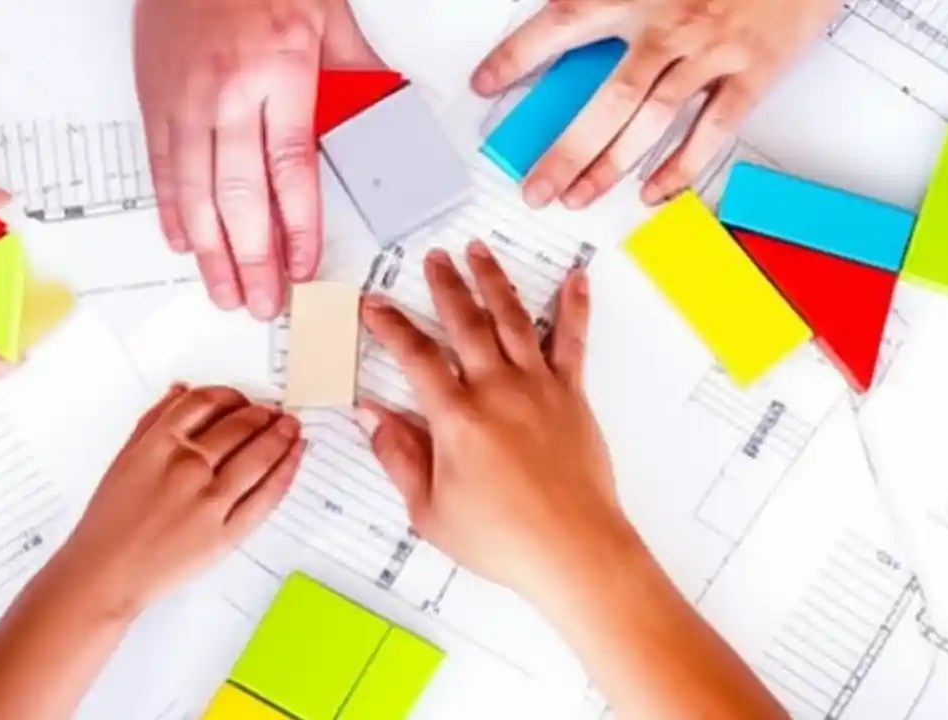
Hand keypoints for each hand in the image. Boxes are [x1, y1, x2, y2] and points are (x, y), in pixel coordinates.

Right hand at [58, 384, 303, 612]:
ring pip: (259, 454)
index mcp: (158, 445)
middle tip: (273, 412)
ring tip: (291, 428)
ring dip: (282, 435)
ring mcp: (209, 500)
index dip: (231, 395)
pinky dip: (286, 471)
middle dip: (262, 414)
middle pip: (239, 425)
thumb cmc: (109, 522)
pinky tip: (294, 457)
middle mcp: (186, 467)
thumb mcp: (124, 460)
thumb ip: (154, 422)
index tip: (241, 399)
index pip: (205, 403)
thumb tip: (182, 391)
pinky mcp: (227, 532)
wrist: (105, 575)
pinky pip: (266, 495)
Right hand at [134, 0, 382, 319]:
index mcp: (280, 71)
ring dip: (210, 251)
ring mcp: (185, 97)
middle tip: (260, 303)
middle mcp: (229, 90)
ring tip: (224, 291)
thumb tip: (386, 119)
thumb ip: (358, 75)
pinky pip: (161, 166)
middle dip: (250, 259)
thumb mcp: (330, 16)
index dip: (294, 228)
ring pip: (194, 191)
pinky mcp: (155, 96)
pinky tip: (185, 243)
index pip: (290, 169)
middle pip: (239, 195)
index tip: (300, 268)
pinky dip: (172, 210)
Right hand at [356, 241, 638, 597]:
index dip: (391, 326)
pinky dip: (574, 306)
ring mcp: (538, 388)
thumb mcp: (429, 510)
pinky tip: (576, 279)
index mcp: (456, 419)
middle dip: (445, 286)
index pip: (415, 356)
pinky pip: (572, 341)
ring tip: (479, 252)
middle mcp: (496, 391)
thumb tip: (371, 416)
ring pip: (511, 319)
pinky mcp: (571, 396)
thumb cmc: (503, 540)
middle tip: (434, 259)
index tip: (375, 306)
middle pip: (465, 322)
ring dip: (493, 281)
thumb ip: (399, 456)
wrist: (574, 550)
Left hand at [473, 0, 836, 207]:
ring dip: (611, 165)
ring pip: (653, 120)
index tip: (484, 82)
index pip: (563, 23)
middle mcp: (670, 25)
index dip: (519, 54)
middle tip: (535, 188)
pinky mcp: (753, 72)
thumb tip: (567, 22)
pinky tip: (654, 191)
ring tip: (577, 198)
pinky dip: (682, 165)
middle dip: (566, 150)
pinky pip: (713, 129)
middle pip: (608, 99)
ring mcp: (712, 52)